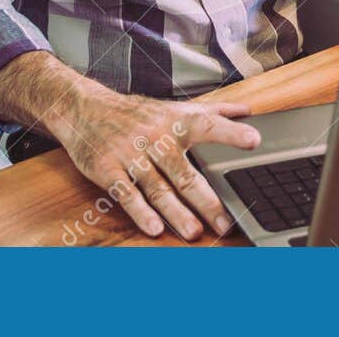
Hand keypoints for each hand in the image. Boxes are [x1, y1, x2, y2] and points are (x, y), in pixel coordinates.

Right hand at [60, 88, 259, 240]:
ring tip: (194, 232)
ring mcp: (130, 155)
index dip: (231, 132)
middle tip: (224, 222)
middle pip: (184, 173)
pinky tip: (154, 228)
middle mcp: (155, 138)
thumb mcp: (174, 107)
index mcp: (175, 121)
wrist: (84, 108)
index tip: (254, 140)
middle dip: (205, 200)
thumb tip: (248, 111)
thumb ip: (213, 111)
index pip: (208, 124)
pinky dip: (140, 212)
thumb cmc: (136, 113)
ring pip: (157, 188)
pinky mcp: (107, 169)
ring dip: (176, 213)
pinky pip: (126, 194)